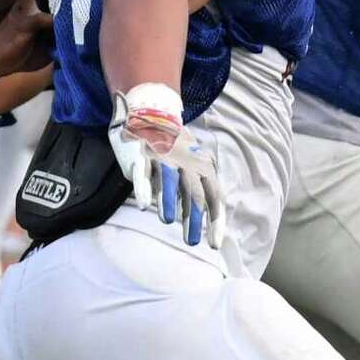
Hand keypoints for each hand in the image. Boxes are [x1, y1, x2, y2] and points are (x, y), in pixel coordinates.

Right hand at [110, 82, 224, 248]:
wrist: (156, 114)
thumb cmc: (179, 149)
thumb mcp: (195, 167)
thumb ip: (197, 192)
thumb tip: (201, 221)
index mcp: (204, 167)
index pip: (214, 197)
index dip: (215, 222)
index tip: (214, 245)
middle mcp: (188, 163)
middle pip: (194, 194)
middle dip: (193, 219)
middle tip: (192, 242)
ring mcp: (166, 158)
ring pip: (170, 182)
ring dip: (169, 202)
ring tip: (167, 220)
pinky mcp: (145, 155)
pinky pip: (145, 174)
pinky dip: (144, 189)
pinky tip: (144, 205)